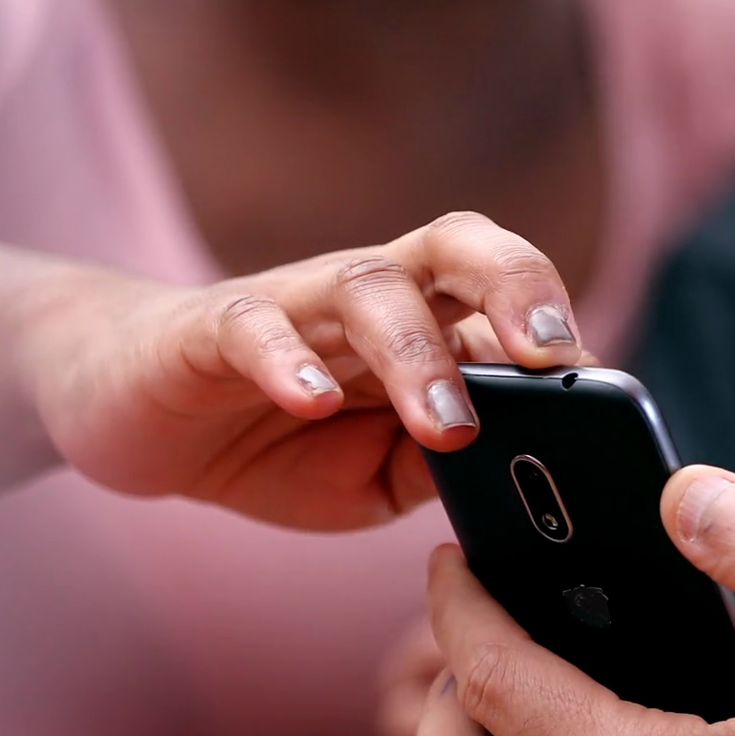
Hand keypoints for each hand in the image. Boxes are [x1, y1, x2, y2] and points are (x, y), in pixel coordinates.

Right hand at [20, 213, 586, 529]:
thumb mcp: (379, 479)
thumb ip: (446, 470)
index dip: (560, 331)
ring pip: (368, 287)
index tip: (603, 394)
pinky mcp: (206, 329)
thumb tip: (529, 488)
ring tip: (446, 426)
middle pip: (457, 246)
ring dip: (416, 354)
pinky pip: (250, 326)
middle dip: (515, 286)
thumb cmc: (277, 441)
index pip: (507, 296)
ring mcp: (290, 305)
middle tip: (552, 353)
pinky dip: (283, 361)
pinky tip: (308, 402)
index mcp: (427, 323)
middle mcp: (369, 295)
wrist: (131, 415)